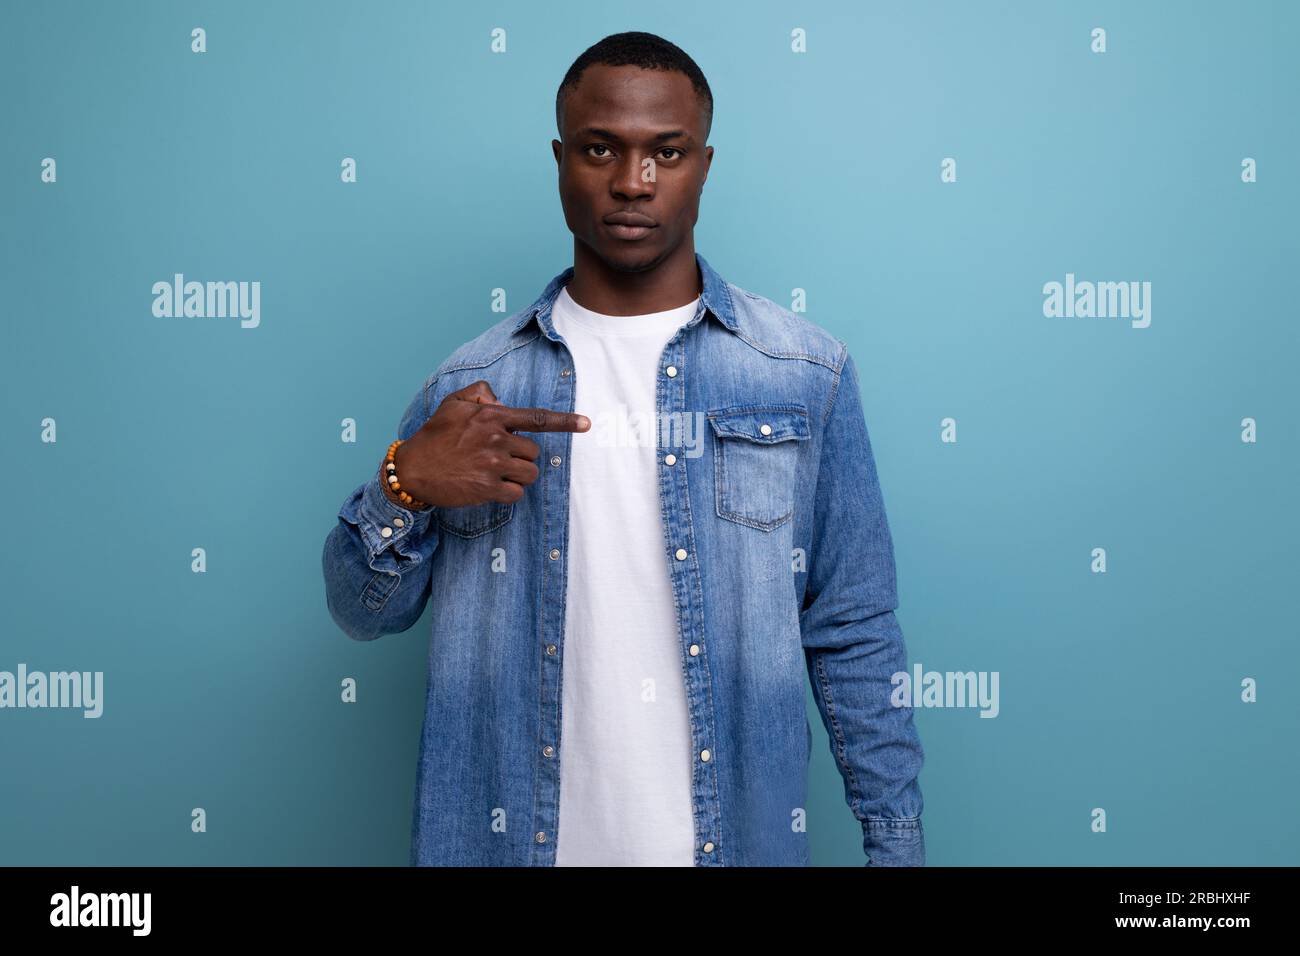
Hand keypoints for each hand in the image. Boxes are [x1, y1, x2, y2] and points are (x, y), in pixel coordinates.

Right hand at [387, 380, 588, 508]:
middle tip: (498, 458)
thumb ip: (479, 394)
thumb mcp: (452, 404)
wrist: (412, 470)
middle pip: (534, 451)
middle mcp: (496, 439)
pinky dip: (509, 493)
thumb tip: (500, 399)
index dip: (566, 422)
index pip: (537, 419)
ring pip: (530, 473)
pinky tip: (492, 488)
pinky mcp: (488, 488)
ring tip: (496, 473)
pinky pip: (516, 493)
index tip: (587, 424)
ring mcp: (493, 465)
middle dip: (522, 456)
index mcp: (491, 416)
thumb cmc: (433, 436)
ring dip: (519, 476)